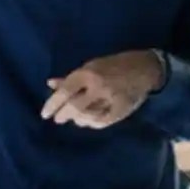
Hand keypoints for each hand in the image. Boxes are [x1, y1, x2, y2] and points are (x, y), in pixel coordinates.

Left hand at [40, 50, 164, 128]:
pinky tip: (88, 121)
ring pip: (86, 117)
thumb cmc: (113, 65)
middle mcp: (97, 86)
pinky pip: (101, 122)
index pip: (65, 91)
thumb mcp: (91, 66)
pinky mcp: (121, 110)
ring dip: (77, 119)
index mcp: (87, 73)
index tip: (45, 114)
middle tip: (58, 119)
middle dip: (63, 115)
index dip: (52, 104)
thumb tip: (49, 84)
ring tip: (75, 118)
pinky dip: (91, 123)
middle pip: (74, 107)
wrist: (144, 68)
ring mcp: (110, 99)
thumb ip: (70, 78)